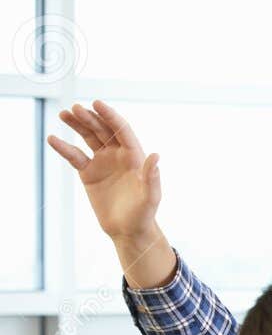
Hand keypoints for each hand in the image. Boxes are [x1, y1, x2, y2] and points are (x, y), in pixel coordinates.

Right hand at [47, 100, 175, 286]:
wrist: (127, 230)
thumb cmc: (143, 215)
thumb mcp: (151, 197)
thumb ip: (152, 177)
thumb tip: (156, 155)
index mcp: (135, 157)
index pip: (122, 130)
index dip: (110, 116)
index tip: (97, 103)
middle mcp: (118, 155)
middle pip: (103, 130)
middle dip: (90, 118)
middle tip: (75, 108)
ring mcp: (102, 162)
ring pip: (88, 137)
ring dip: (77, 124)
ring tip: (64, 114)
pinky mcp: (88, 172)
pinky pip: (74, 155)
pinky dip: (64, 147)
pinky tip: (52, 139)